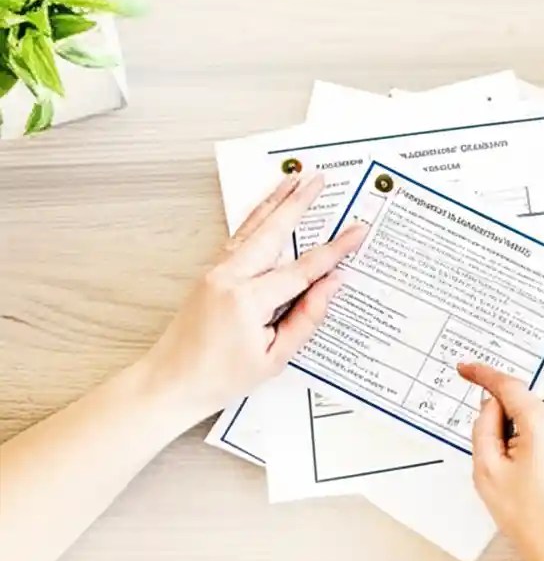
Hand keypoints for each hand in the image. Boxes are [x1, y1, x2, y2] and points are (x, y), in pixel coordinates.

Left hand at [139, 173, 366, 421]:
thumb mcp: (275, 358)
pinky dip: (254, 219)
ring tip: (293, 180)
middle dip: (298, 202)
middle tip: (318, 179)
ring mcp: (216, 272)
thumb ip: (307, 318)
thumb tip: (331, 285)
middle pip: (272, 231)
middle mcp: (230, 278)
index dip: (335, 249)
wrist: (169, 382)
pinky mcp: (210, 274)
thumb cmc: (221, 378)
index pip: (304, 269)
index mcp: (248, 301)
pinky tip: (265, 208)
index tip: (357, 231)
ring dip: (274, 202)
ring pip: (251, 228)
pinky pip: (237, 239)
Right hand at [459, 363, 543, 560]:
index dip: (483, 375)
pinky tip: (543, 484)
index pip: (509, 386)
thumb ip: (483, 428)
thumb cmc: (531, 518)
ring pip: (542, 426)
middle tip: (501, 466)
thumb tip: (490, 406)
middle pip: (526, 409)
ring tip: (527, 483)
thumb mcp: (487, 471)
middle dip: (508, 428)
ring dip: (527, 443)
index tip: (468, 369)